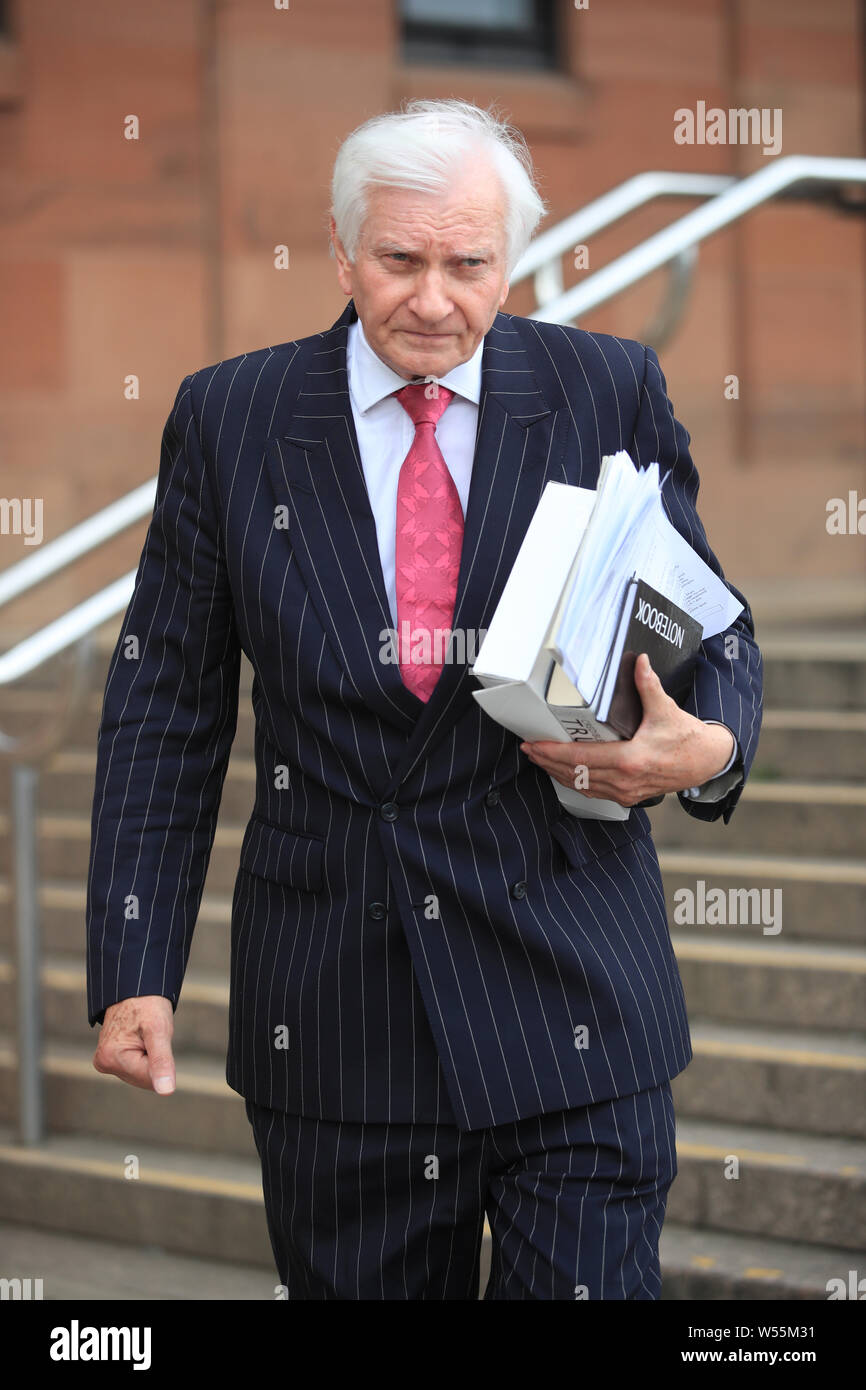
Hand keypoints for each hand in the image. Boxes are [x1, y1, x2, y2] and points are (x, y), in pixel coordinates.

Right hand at [92, 994, 175, 1094]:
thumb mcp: (159, 1031)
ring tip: (144, 1035)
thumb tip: (166, 1091)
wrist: (136, 989)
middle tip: (150, 1035)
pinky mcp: (109, 1058)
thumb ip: (161, 1062)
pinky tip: (139, 1039)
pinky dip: (144, 1056)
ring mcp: (105, 1061)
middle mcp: (103, 1063)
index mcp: (111, 1059)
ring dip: (149, 1057)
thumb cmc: (148, 1005)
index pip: (150, 1080)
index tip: (154, 1037)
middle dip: (154, 1060)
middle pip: (143, 1080)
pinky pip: (135, 1068)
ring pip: (141, 1075)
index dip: (161, 1060)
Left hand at [520, 653, 735, 806]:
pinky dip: (576, 783)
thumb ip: (649, 686)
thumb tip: (640, 661)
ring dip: (558, 774)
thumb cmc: (686, 738)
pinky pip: (595, 792)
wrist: (706, 762)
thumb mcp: (666, 710)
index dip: (553, 753)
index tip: (534, 745)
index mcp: (630, 760)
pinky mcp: (629, 797)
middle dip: (548, 762)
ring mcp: (626, 792)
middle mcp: (625, 780)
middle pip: (575, 774)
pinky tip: (565, 774)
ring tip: (541, 760)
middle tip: (529, 750)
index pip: (581, 758)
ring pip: (582, 786)